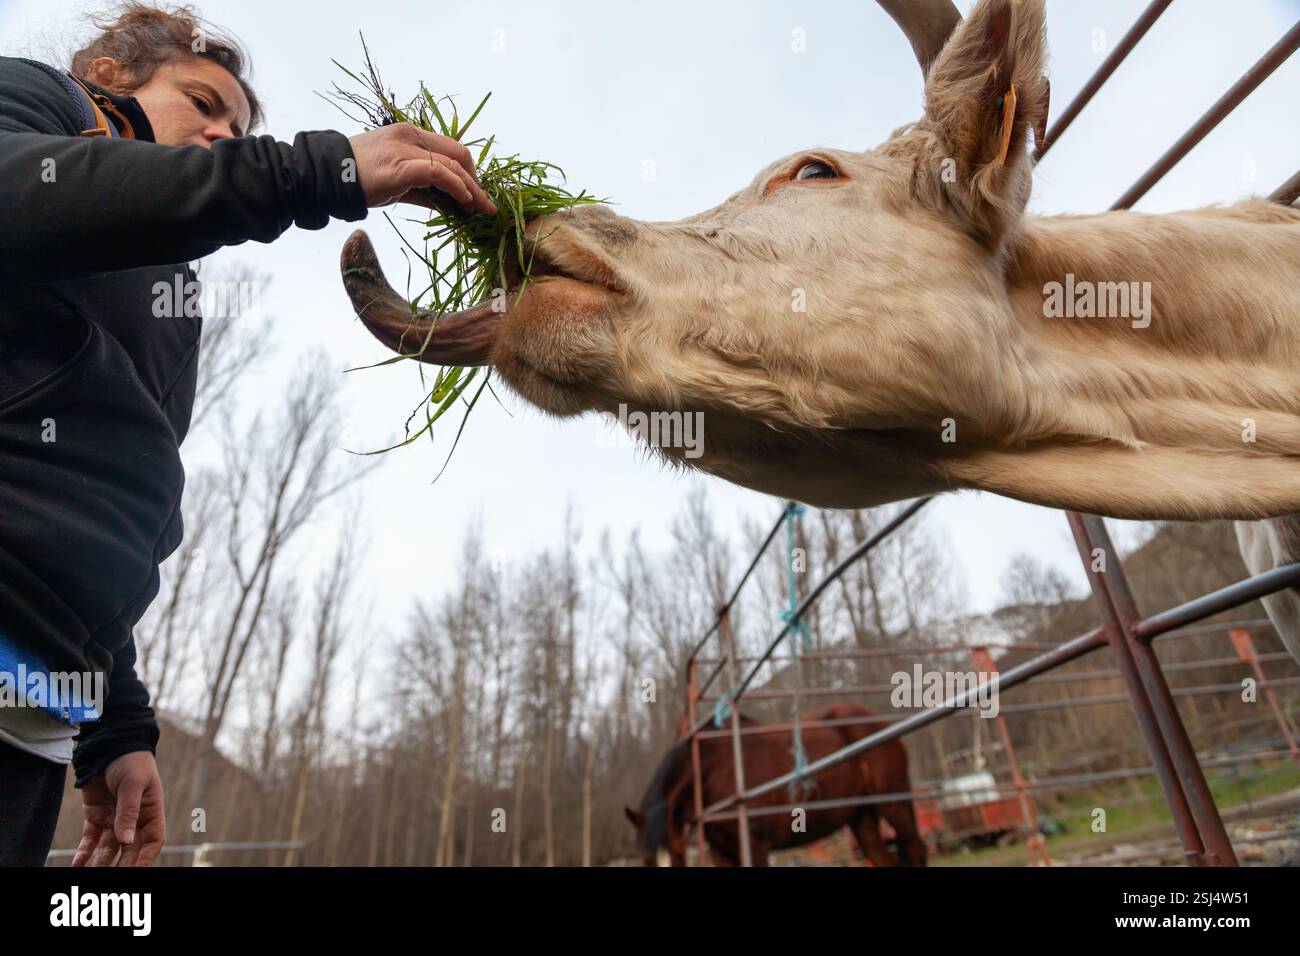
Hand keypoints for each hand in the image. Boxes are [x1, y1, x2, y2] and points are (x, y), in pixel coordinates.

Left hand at [72, 751, 165, 866]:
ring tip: (88, 876)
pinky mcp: (96, 817)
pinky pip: (90, 840)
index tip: (135, 872)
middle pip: (128, 850)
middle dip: (120, 866)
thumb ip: (129, 813)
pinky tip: (77, 864)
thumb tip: (126, 841)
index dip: (144, 859)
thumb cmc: (130, 761)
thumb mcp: (133, 785)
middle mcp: (134, 820)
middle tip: (109, 880)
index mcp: (151, 811)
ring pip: (107, 849)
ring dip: (99, 863)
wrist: (109, 744)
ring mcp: (114, 820)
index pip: (151, 842)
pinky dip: (84, 853)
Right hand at [349, 124, 495, 214]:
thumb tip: (451, 206)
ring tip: (480, 209)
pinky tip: (464, 202)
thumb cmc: (358, 179)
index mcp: (410, 135)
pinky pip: (440, 173)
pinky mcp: (402, 166)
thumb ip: (425, 191)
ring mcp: (406, 149)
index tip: (477, 193)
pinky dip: (457, 187)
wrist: (325, 175)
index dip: (469, 171)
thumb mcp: (398, 183)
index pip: (450, 148)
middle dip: (477, 180)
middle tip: (483, 204)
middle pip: (459, 153)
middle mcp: (411, 136)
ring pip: (453, 164)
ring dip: (472, 189)